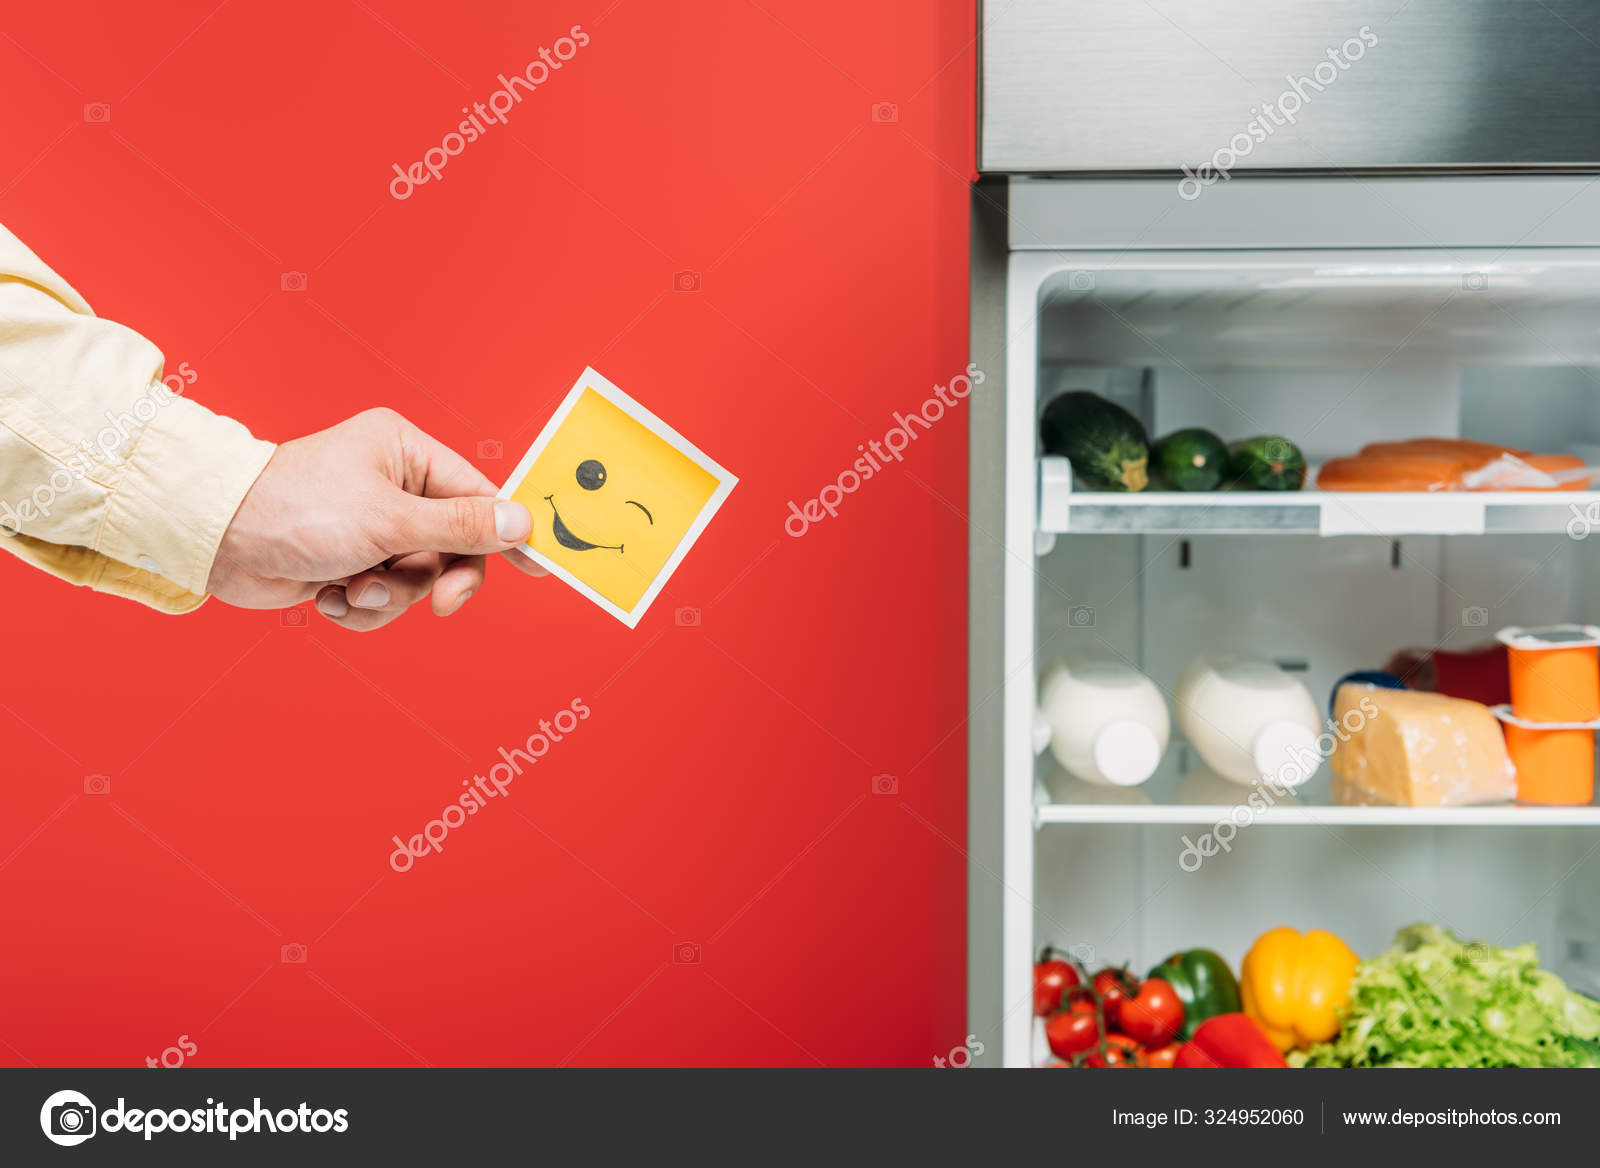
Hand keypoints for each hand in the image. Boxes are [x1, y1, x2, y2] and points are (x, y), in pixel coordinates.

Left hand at [206, 408, 544, 630]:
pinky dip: (358, 606)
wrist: (212, 541)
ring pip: (416, 580)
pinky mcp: (347, 561)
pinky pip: (381, 597)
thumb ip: (460, 525)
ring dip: (387, 597)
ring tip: (348, 590)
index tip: (537, 568)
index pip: (478, 495)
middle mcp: (391, 485)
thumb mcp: (389, 519)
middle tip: (437, 604)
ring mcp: (369, 526)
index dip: (507, 533)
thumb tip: (523, 522)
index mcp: (405, 452)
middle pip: (452, 546)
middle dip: (433, 579)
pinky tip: (325, 597)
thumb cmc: (294, 509)